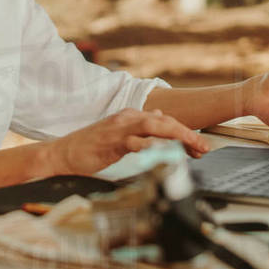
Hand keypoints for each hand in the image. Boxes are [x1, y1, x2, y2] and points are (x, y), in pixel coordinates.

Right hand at [45, 109, 209, 175]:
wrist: (64, 153)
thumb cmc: (91, 147)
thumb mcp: (119, 134)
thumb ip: (138, 126)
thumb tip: (158, 116)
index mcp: (130, 116)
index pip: (163, 120)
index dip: (184, 132)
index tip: (199, 146)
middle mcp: (127, 118)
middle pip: (163, 120)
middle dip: (187, 133)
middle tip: (204, 147)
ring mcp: (119, 128)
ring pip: (153, 126)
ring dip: (177, 136)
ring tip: (192, 148)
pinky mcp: (112, 141)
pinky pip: (135, 141)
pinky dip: (152, 145)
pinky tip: (165, 152)